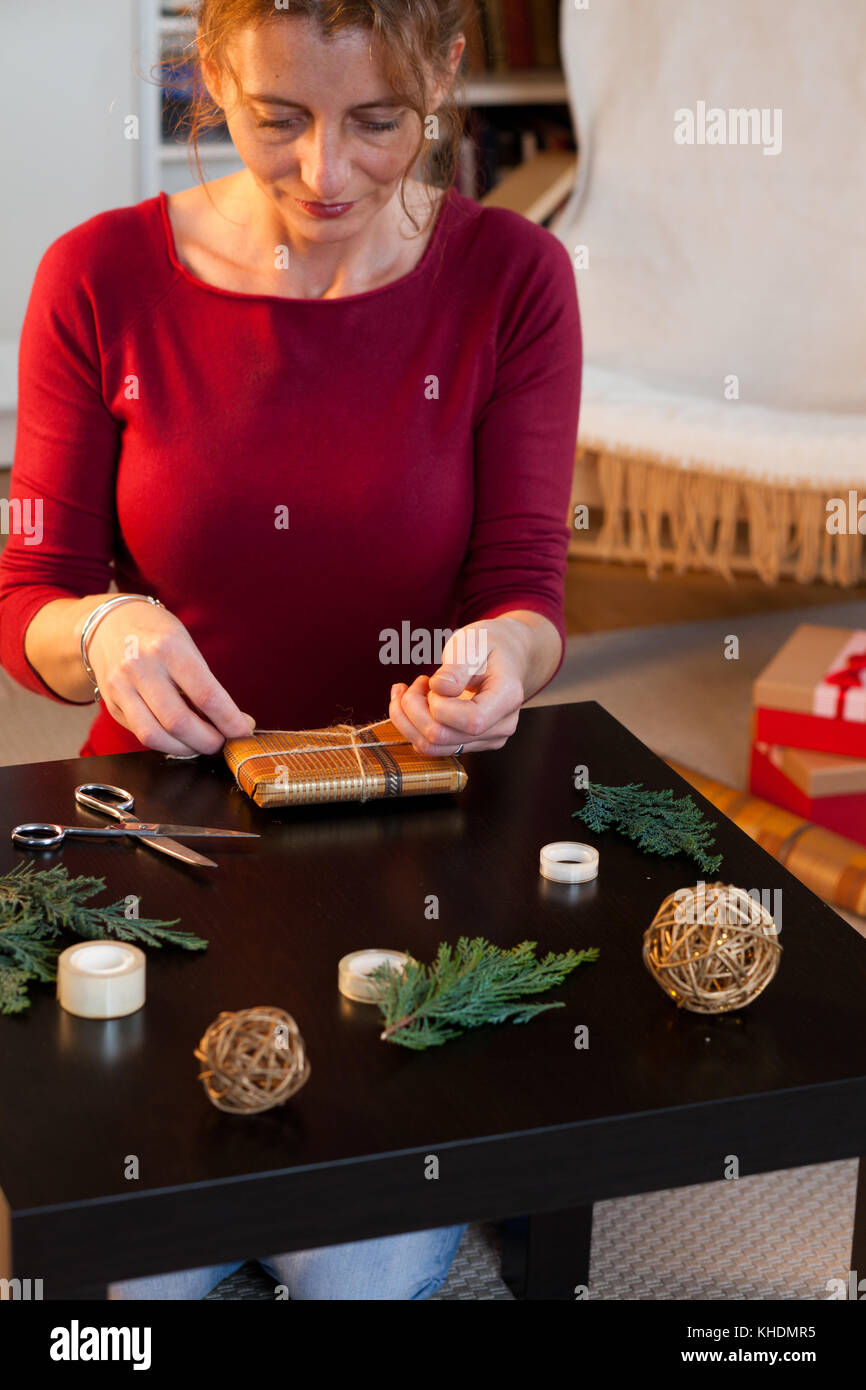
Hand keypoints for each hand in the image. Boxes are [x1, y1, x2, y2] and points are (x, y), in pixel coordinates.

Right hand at [85, 600, 255, 755]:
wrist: (109, 623)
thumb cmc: (158, 635)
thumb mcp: (186, 645)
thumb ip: (206, 683)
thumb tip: (236, 721)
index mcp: (169, 647)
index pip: (206, 694)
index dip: (229, 721)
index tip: (244, 732)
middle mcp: (141, 667)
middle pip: (179, 722)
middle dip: (208, 741)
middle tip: (223, 743)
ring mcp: (121, 687)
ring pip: (154, 736)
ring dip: (186, 749)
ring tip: (201, 744)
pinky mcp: (111, 703)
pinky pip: (140, 734)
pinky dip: (165, 743)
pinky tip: (179, 738)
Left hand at [387, 619, 526, 755]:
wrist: (505, 656)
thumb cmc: (489, 646)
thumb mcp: (473, 643)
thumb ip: (457, 666)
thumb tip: (440, 688)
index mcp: (507, 698)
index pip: (472, 721)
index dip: (439, 706)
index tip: (432, 681)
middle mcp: (501, 725)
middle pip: (444, 737)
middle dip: (415, 709)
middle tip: (416, 682)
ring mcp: (487, 738)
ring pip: (432, 746)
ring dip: (408, 719)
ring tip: (408, 691)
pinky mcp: (470, 743)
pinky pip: (433, 746)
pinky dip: (413, 726)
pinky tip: (414, 702)